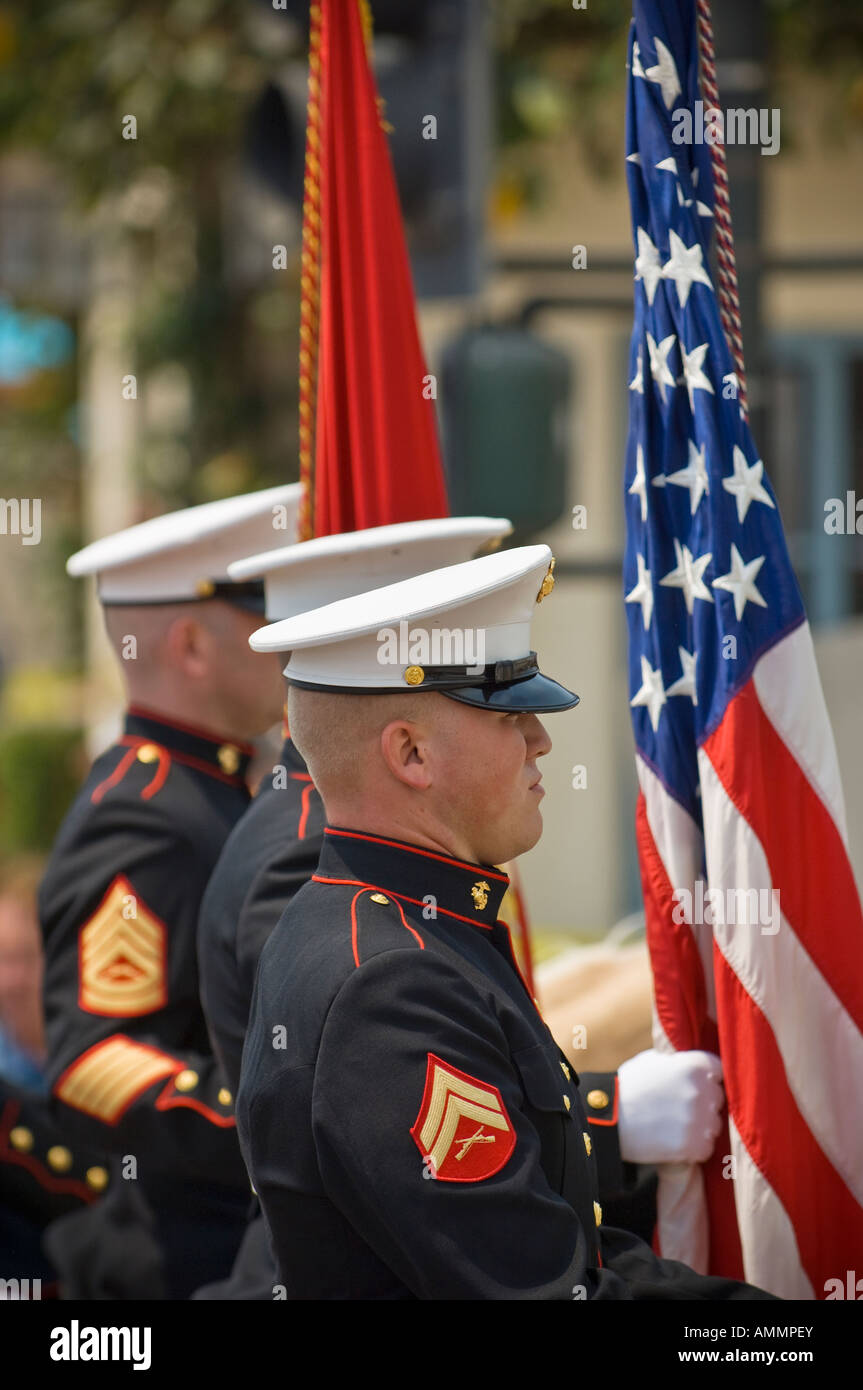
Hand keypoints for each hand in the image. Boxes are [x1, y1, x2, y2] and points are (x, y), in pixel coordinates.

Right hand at [616, 1048, 723, 1164]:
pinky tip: (674, 1141)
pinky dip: (694, 1148)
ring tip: (675, 1126)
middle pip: (718, 1098)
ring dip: (701, 1127)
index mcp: (693, 1065)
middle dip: (704, 1103)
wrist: (608, 1119)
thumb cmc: (629, 1086)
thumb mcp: (653, 1060)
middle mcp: (701, 1091)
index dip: (709, 1078)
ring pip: (714, 1125)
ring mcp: (699, 1119)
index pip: (719, 1070)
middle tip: (680, 1109)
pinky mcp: (694, 1146)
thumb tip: (695, 1064)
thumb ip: (680, 1061)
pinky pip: (706, 1148)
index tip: (699, 1084)